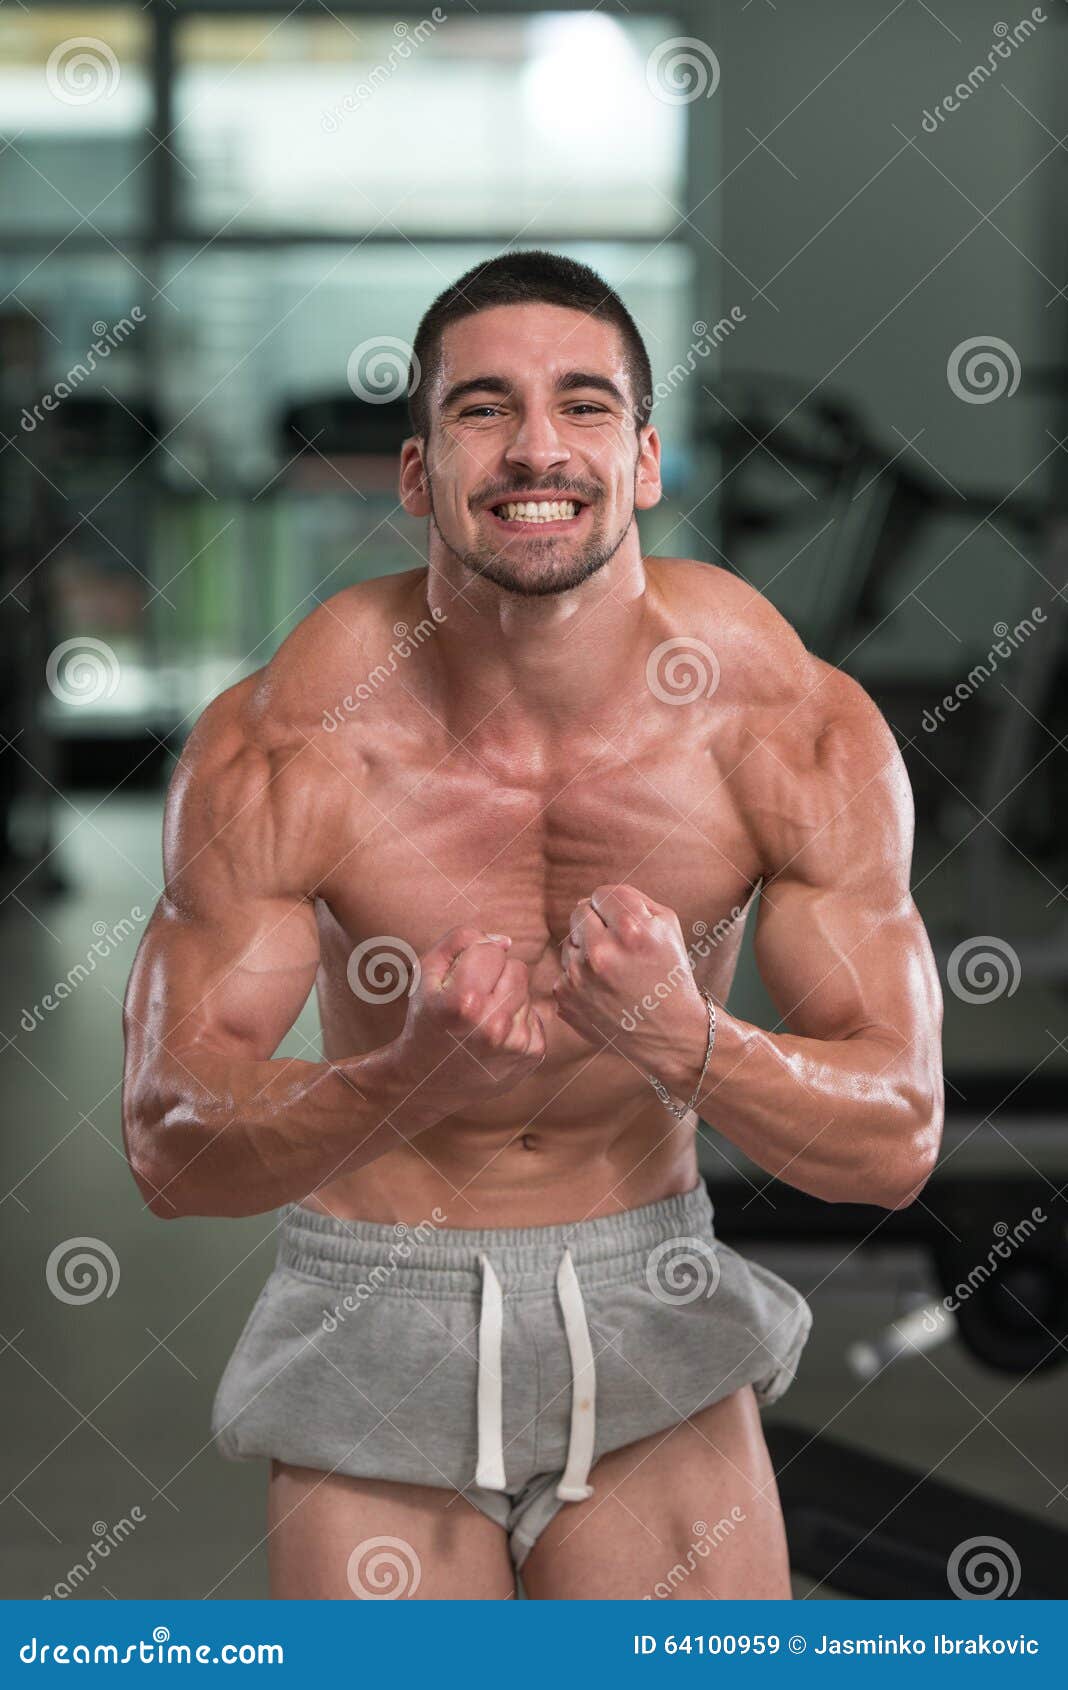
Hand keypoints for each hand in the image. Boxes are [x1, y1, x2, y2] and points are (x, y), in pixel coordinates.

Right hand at [386, 926, 545, 1118]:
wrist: (429, 1081)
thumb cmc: (427, 1020)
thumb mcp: (426, 973)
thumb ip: (461, 941)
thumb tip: (506, 942)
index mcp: (464, 1002)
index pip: (494, 950)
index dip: (476, 959)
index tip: (461, 979)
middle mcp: (493, 1026)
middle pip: (518, 968)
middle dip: (497, 976)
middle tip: (474, 999)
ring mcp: (516, 1043)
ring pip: (528, 992)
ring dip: (508, 999)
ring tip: (482, 1020)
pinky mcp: (532, 1054)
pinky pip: (537, 1016)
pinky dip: (518, 1021)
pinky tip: (496, 1036)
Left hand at [552, 884, 708, 1086]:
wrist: (671, 1034)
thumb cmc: (670, 975)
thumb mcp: (667, 926)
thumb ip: (630, 900)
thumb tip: (588, 899)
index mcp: (630, 928)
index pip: (601, 893)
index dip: (615, 908)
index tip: (626, 927)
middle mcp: (601, 951)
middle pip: (579, 912)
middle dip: (598, 925)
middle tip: (619, 949)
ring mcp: (578, 977)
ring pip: (570, 943)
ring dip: (588, 952)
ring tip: (615, 974)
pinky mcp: (565, 998)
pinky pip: (564, 971)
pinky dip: (580, 980)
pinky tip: (604, 993)